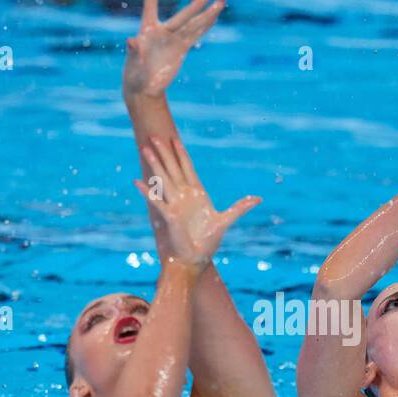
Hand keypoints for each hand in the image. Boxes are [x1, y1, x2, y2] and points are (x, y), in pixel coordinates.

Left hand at [123, 0, 224, 97]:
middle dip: (195, 6)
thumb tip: (131, 40)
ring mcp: (173, 39)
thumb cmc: (134, 74)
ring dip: (207, 15)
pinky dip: (205, 26)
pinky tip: (214, 17)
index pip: (151, 2)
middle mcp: (162, 30)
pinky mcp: (181, 49)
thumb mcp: (133, 63)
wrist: (143, 87)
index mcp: (147, 29)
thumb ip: (134, 51)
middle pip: (182, 16)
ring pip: (193, 24)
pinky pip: (195, 35)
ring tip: (220, 2)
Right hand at [133, 136, 258, 265]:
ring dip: (155, 164)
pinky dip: (148, 192)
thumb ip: (240, 207)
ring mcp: (174, 204)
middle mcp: (183, 196)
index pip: (187, 168)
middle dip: (164, 153)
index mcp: (196, 194)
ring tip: (145, 149)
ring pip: (163, 179)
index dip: (181, 154)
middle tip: (154, 136)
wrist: (195, 259)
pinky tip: (138, 182)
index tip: (175, 139)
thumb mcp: (225, 221)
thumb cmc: (207, 242)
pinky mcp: (169, 216)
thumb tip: (259, 198)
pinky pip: (157, 201)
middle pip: (172, 169)